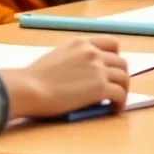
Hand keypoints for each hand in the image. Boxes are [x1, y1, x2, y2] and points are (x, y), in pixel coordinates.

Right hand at [1, 37, 129, 118]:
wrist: (29, 88)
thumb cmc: (34, 78)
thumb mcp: (56, 56)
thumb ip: (74, 60)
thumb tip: (83, 74)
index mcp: (81, 43)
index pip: (111, 43)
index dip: (115, 57)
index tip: (112, 68)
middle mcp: (92, 52)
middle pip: (121, 62)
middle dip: (120, 75)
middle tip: (114, 87)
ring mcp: (98, 69)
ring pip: (124, 77)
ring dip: (123, 90)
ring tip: (116, 101)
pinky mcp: (100, 87)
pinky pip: (120, 93)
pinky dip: (120, 102)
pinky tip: (114, 110)